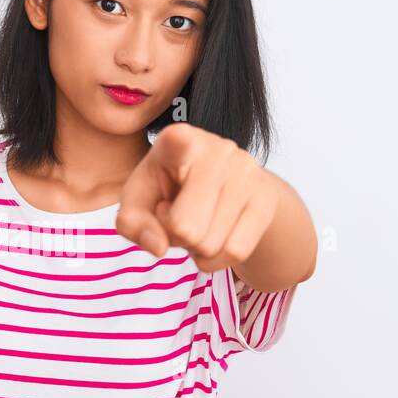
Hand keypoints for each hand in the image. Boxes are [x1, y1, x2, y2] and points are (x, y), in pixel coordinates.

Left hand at [116, 122, 278, 272]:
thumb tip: (159, 247)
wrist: (220, 183)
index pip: (176, 151)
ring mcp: (247, 172)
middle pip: (187, 230)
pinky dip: (217, 257)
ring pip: (211, 245)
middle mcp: (219, 149)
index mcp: (179, 139)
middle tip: (179, 217)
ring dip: (196, 248)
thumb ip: (131, 223)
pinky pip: (236, 252)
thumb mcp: (138, 200)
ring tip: (198, 222)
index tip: (174, 157)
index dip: (169, 177)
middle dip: (176, 237)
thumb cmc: (168, 187)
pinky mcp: (266, 198)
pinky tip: (214, 233)